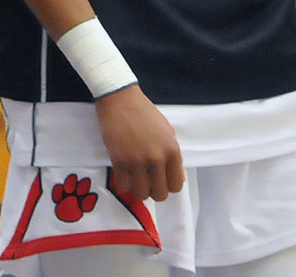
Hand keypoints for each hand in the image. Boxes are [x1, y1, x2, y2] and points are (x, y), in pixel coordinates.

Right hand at [93, 85, 184, 201]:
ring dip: (138, 190)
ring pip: (141, 194)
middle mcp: (157, 159)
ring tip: (135, 180)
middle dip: (154, 191)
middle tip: (147, 181)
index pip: (176, 185)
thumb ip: (173, 156)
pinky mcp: (119, 161)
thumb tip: (177, 178)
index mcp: (172, 150)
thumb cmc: (145, 113)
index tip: (161, 180)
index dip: (168, 186)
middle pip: (160, 194)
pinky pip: (124, 187)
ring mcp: (137, 161)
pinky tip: (124, 175)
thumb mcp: (167, 132)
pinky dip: (124, 184)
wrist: (120, 100)